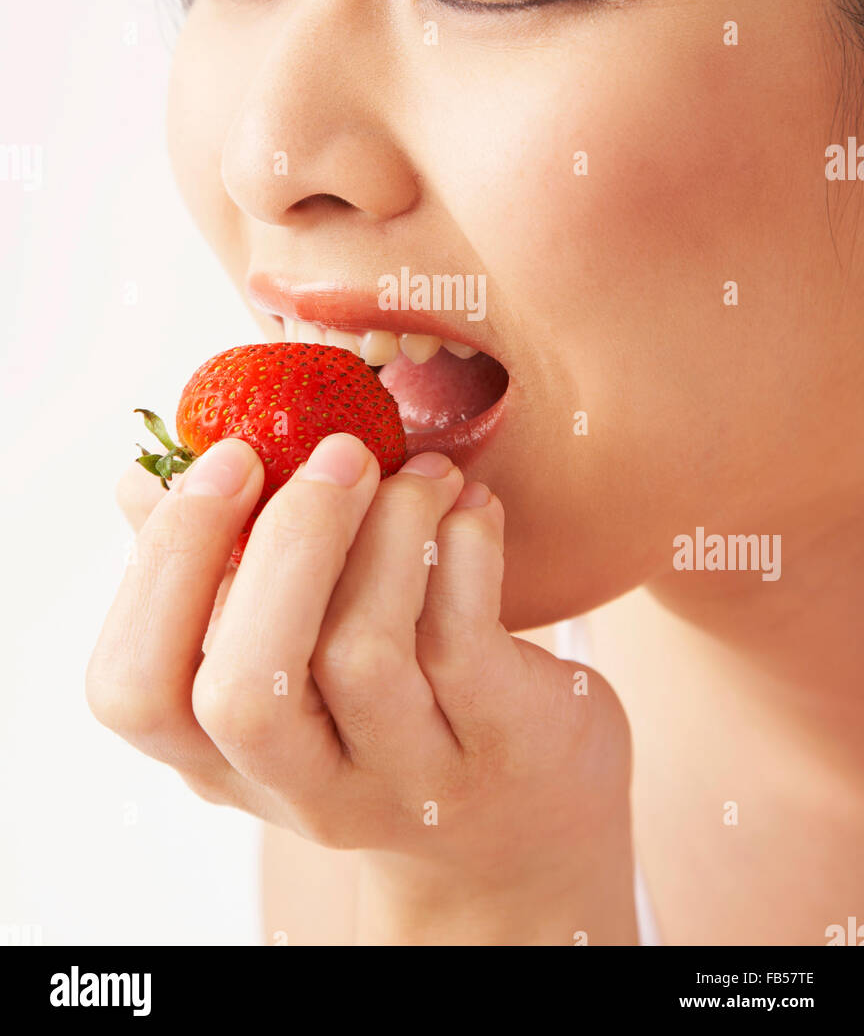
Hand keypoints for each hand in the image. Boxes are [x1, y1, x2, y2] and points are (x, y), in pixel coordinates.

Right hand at [88, 433, 636, 944]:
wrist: (526, 805)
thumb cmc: (387, 697)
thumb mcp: (292, 655)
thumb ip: (219, 572)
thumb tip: (148, 477)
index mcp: (221, 756)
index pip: (135, 694)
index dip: (167, 564)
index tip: (230, 459)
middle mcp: (302, 787)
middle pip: (244, 695)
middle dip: (286, 545)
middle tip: (338, 453)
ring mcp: (401, 779)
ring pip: (362, 653)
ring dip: (391, 527)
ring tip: (422, 470)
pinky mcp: (494, 747)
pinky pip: (463, 636)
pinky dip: (465, 545)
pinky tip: (469, 505)